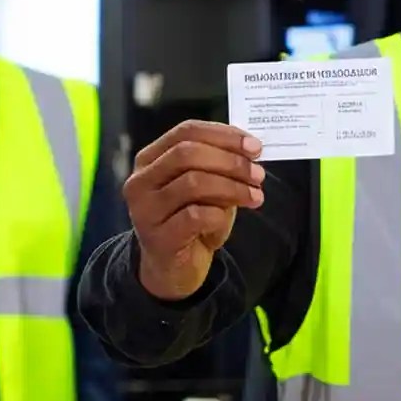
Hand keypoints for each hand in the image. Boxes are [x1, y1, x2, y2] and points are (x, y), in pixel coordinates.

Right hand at [124, 120, 265, 299]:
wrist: (173, 269)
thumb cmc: (191, 222)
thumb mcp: (207, 189)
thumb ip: (220, 166)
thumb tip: (251, 150)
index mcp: (150, 159)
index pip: (186, 132)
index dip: (224, 135)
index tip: (255, 146)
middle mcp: (141, 181)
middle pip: (188, 153)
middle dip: (231, 161)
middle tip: (258, 174)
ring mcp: (145, 210)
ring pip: (193, 182)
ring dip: (232, 187)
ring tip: (255, 196)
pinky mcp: (158, 237)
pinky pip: (196, 216)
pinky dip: (219, 216)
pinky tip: (226, 221)